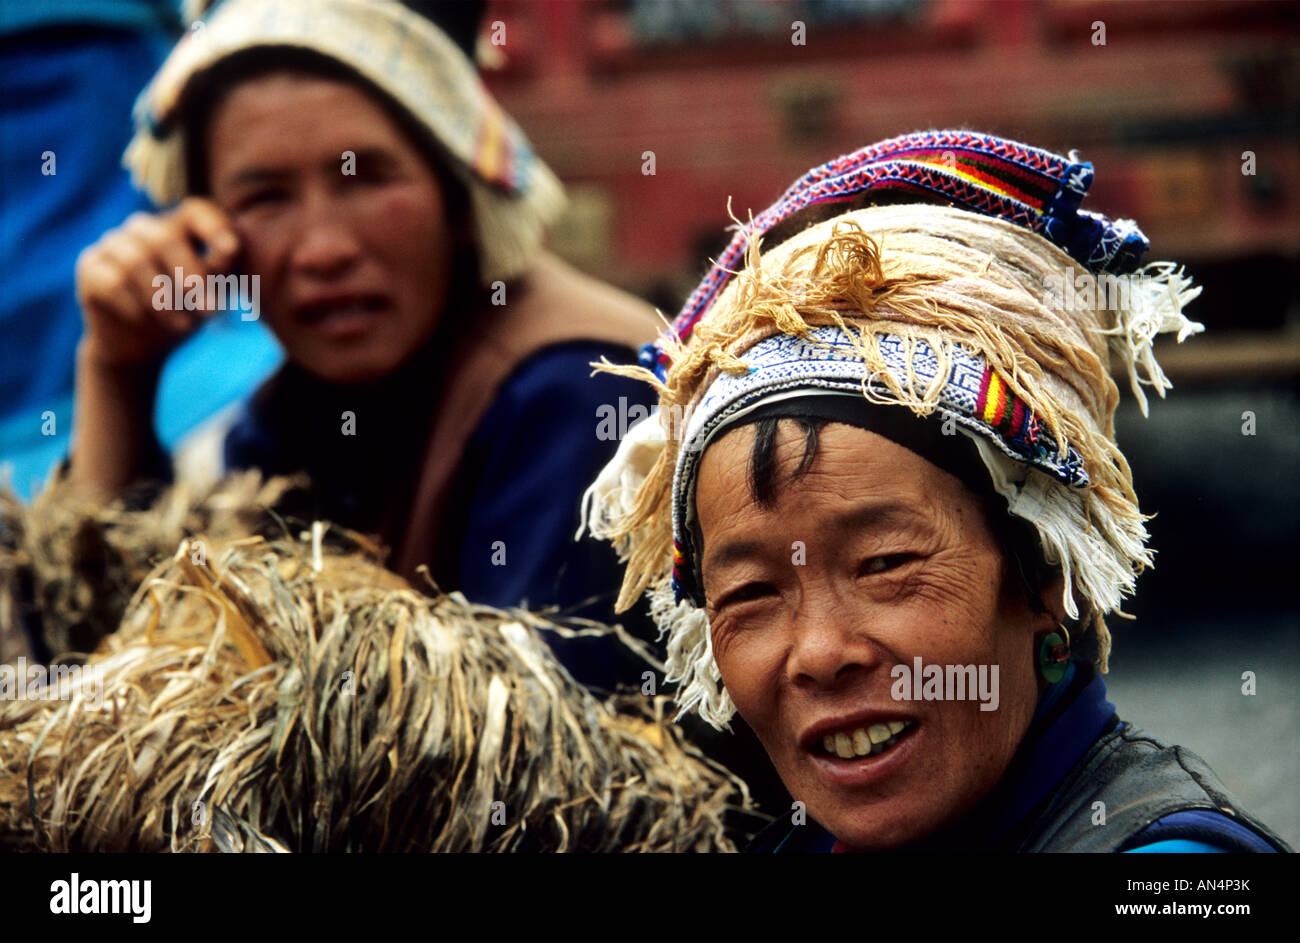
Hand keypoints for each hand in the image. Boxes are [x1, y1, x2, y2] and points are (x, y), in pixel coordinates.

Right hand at [75, 197, 241, 368]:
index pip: (195, 211)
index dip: (213, 225)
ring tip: (182, 326)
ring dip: (163, 298)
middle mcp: (143, 229)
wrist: (138, 347)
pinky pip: (112, 281)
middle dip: (191, 276)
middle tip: (209, 310)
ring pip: (136, 261)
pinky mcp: (89, 266)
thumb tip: (231, 248)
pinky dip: (134, 304)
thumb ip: (218, 269)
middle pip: (165, 237)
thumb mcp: (207, 295)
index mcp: (177, 228)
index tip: (231, 250)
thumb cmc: (182, 313)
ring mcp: (112, 244)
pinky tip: (146, 320)